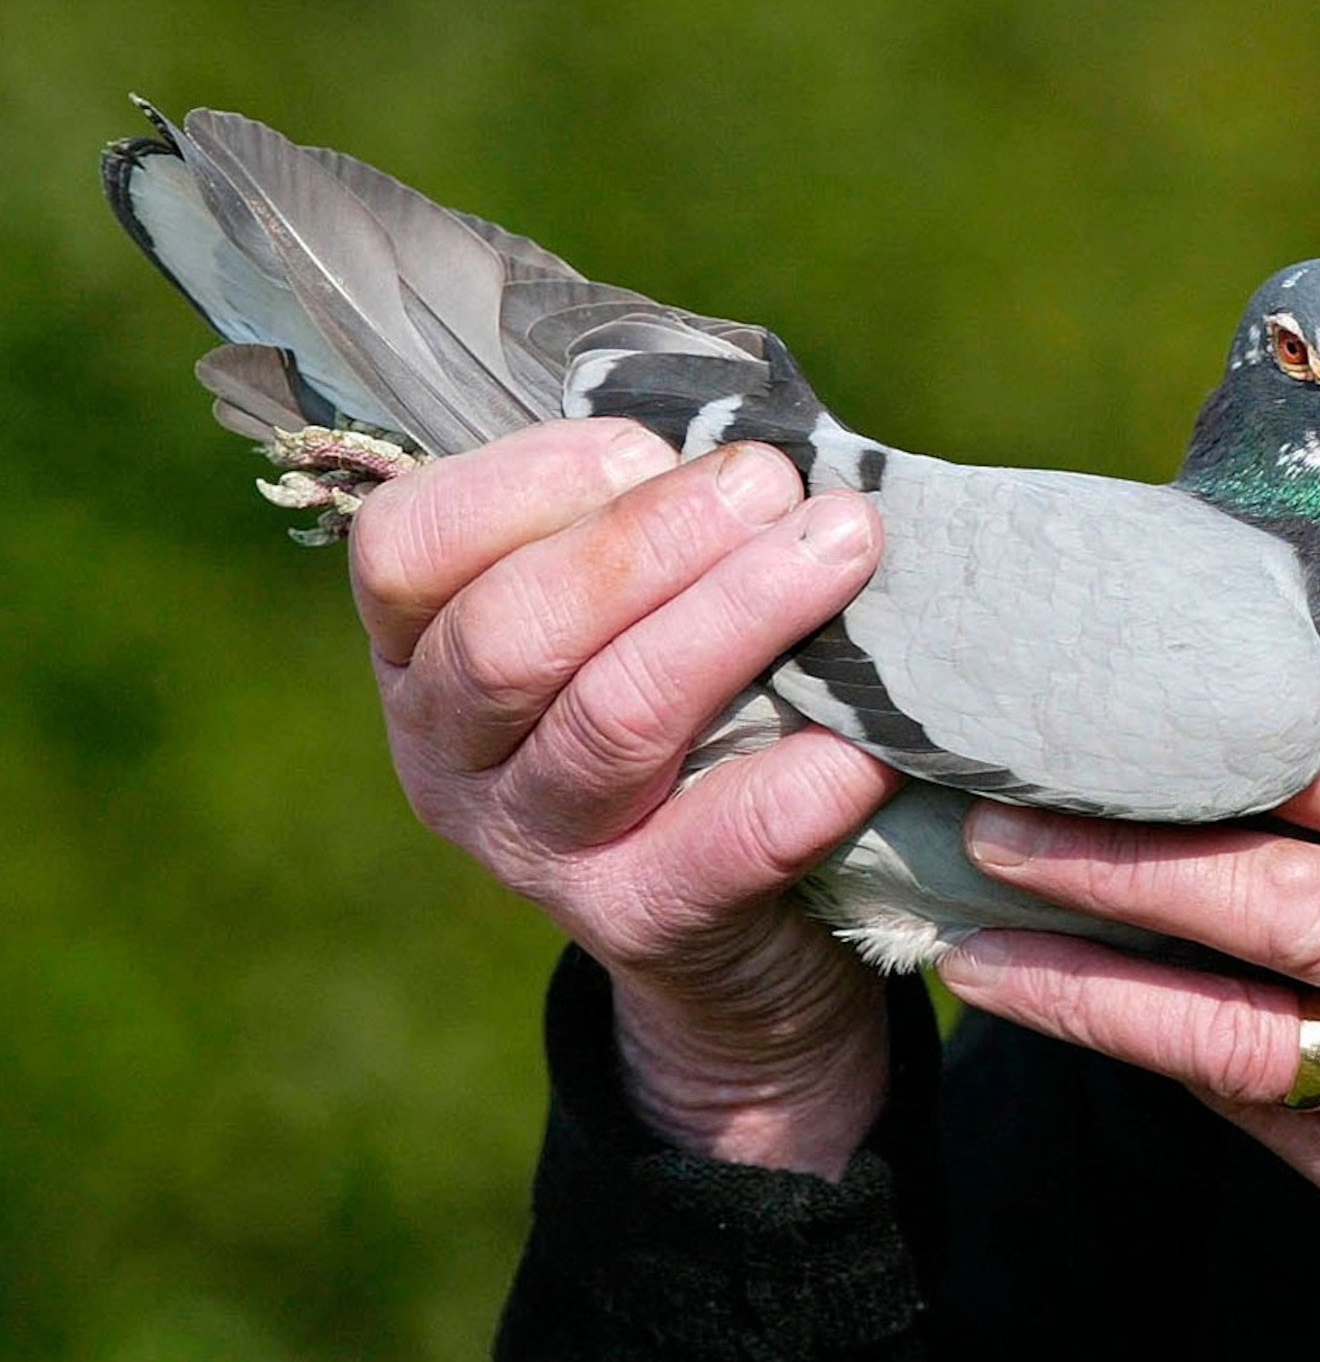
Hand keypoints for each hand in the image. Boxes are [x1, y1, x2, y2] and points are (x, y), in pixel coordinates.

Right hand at [350, 420, 901, 1176]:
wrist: (737, 934)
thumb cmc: (696, 707)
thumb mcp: (637, 609)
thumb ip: (653, 519)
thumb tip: (752, 427)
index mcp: (424, 649)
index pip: (408, 548)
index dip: (529, 480)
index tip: (652, 441)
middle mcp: (450, 754)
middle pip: (512, 633)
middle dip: (652, 540)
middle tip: (774, 480)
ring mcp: (533, 851)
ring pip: (613, 721)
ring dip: (737, 617)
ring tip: (846, 545)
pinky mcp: (639, 926)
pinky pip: (717, 848)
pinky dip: (800, 783)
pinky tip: (868, 737)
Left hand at [934, 699, 1319, 1361]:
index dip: (1273, 729)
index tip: (1148, 679)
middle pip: (1296, 889)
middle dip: (1139, 842)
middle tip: (1006, 792)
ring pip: (1246, 1014)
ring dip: (1098, 963)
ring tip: (979, 916)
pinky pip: (1256, 1106)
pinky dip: (1146, 1051)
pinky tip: (1053, 1015)